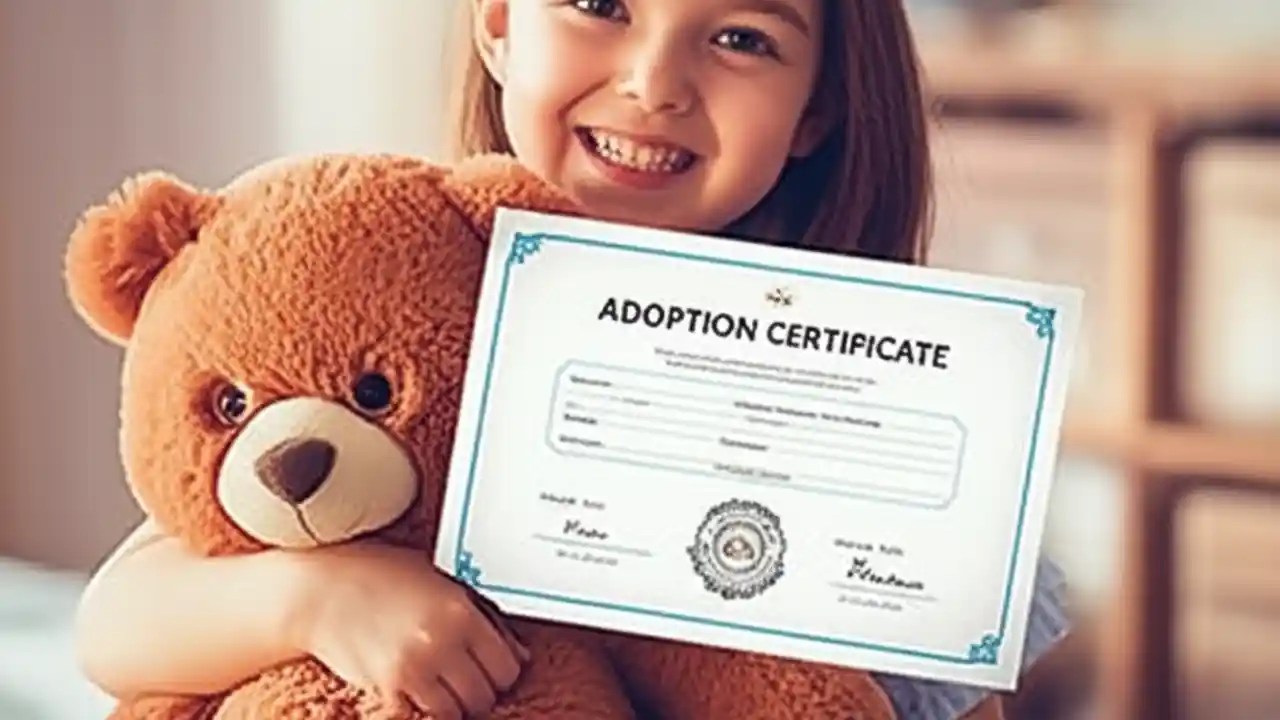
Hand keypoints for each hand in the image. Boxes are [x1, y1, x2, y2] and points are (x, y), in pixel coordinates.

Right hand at [288, 540, 529, 718]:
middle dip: (480, 692)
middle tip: (465, 680)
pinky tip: (416, 690)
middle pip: (486, 695)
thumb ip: (481, 613)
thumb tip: (519, 653)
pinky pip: (422, 715)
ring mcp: (414, 667)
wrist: (318, 590)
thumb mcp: (438, 578)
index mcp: (461, 610)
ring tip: (440, 686)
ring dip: (453, 704)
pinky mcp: (387, 687)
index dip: (502, 672)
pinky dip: (423, 709)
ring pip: (457, 712)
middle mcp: (442, 640)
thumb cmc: (378, 574)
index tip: (490, 669)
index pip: (508, 667)